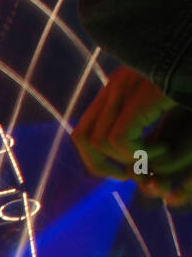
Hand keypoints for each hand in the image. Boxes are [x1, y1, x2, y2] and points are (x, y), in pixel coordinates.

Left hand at [73, 66, 176, 182]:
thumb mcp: (173, 115)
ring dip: (128, 159)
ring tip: (158, 156)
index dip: (96, 161)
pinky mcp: (146, 90)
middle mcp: (120, 82)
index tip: (125, 172)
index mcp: (121, 85)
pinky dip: (138, 154)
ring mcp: (130, 83)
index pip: (85, 131)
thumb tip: (127, 169)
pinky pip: (119, 139)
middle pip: (82, 138)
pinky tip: (164, 151)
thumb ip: (147, 133)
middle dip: (101, 166)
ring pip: (99, 142)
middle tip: (132, 174)